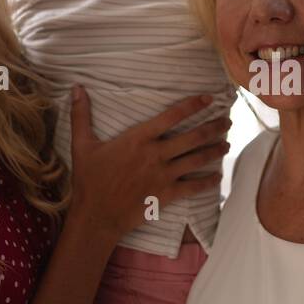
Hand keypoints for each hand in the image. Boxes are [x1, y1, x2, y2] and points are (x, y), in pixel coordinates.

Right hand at [66, 87, 228, 239]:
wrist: (95, 215)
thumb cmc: (88, 179)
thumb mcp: (81, 145)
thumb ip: (81, 115)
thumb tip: (76, 87)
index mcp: (137, 138)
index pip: (171, 116)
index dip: (193, 105)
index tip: (208, 98)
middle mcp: (154, 154)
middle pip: (192, 136)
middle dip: (213, 126)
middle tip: (227, 120)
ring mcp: (162, 175)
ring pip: (197, 159)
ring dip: (215, 150)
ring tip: (227, 143)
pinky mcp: (166, 195)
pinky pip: (193, 187)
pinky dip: (208, 182)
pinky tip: (218, 177)